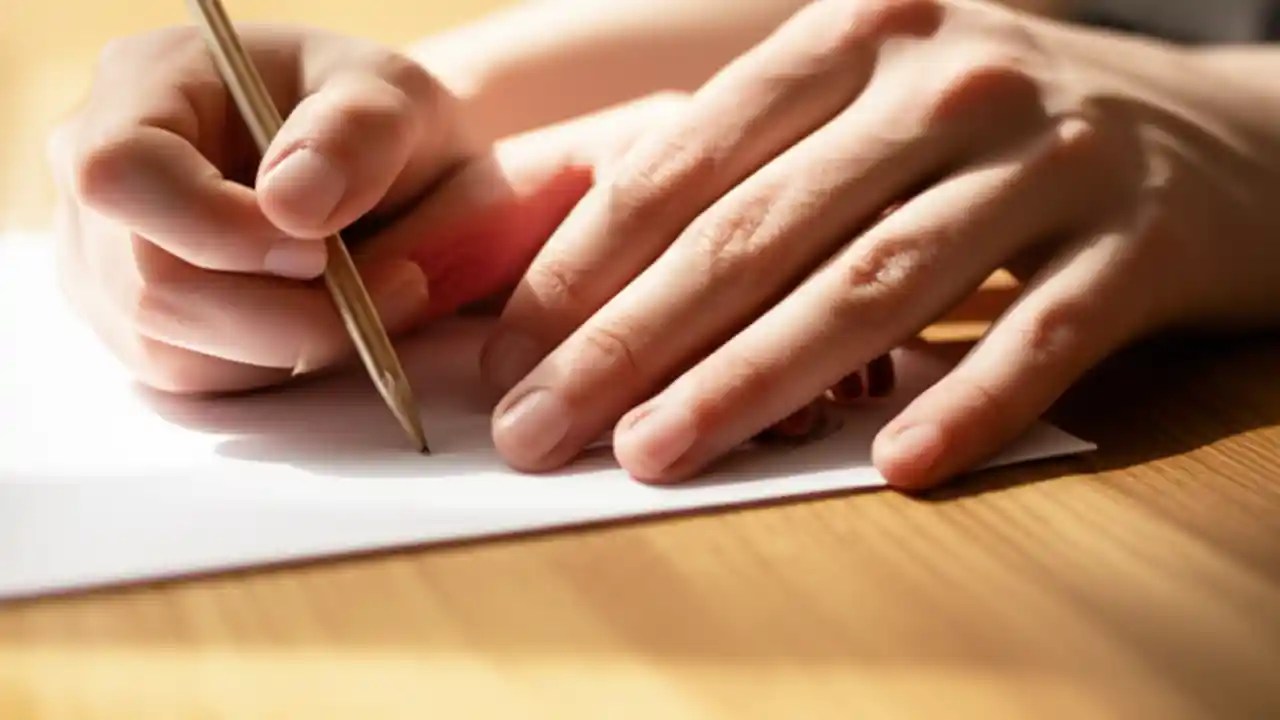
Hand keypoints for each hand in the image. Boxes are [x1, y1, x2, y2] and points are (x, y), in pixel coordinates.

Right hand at [46, 25, 474, 392]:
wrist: (374, 163)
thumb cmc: (371, 116)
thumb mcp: (394, 94)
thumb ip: (357, 133)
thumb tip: (291, 205)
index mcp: (140, 86)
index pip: (121, 176)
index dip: (217, 230)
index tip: (322, 249)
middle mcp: (95, 179)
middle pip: (154, 289)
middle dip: (288, 312)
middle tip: (401, 282)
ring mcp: (103, 263)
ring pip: (175, 356)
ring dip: (295, 347)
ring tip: (383, 294)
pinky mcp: (138, 328)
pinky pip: (198, 384)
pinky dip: (280, 369)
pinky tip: (333, 318)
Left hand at [480, 0, 1279, 489]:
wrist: (1222, 133)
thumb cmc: (1005, 131)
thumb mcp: (880, 101)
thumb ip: (759, 166)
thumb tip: (595, 286)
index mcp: (856, 37)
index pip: (689, 161)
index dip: (587, 265)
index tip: (511, 355)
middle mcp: (946, 82)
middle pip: (758, 229)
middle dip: (630, 339)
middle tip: (540, 430)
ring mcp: (1049, 158)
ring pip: (874, 284)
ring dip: (753, 382)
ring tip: (655, 458)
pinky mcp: (1140, 243)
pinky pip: (1037, 336)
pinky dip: (963, 401)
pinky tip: (893, 465)